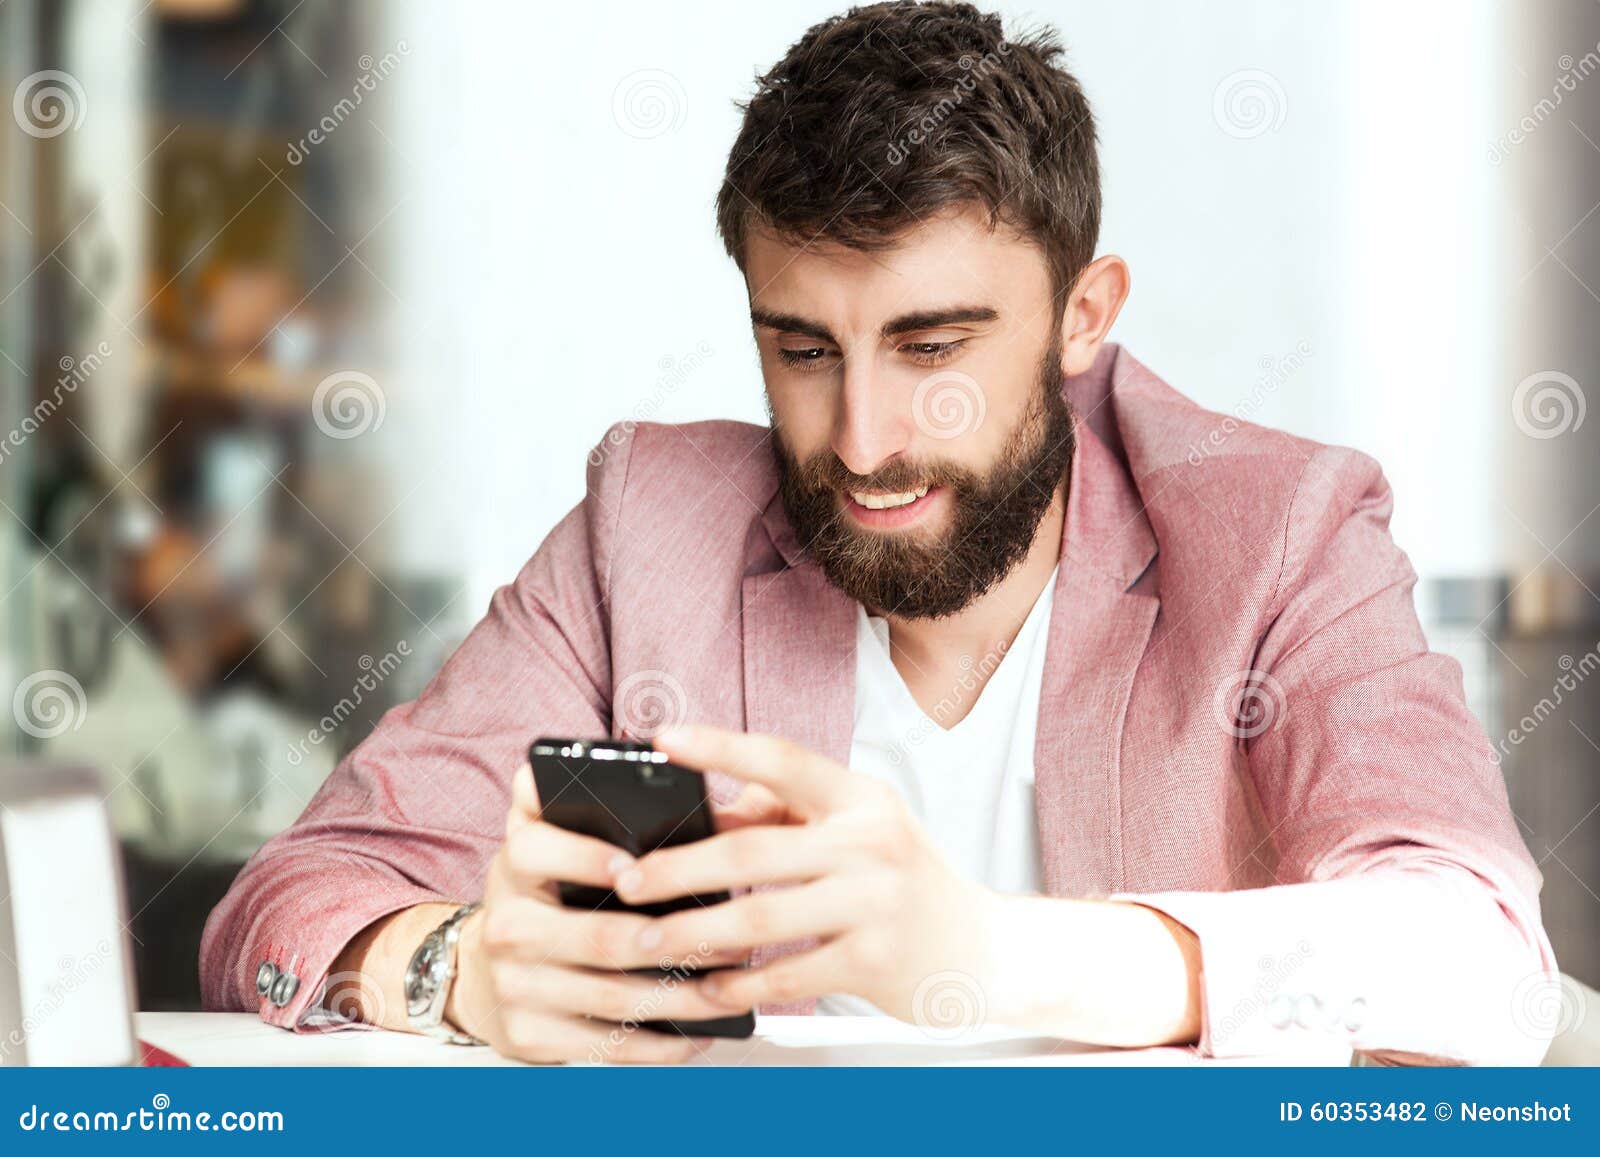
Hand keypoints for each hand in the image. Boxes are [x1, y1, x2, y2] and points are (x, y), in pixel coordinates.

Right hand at [446, 761, 748, 1063]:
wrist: (482, 973)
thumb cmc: (543, 898)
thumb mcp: (550, 842)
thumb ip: (588, 806)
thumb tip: (667, 782)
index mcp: (517, 865)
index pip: (538, 851)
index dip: (585, 858)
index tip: (632, 867)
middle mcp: (507, 924)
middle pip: (599, 936)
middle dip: (675, 941)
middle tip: (733, 938)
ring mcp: (514, 984)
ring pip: (612, 996)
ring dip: (681, 998)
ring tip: (729, 988)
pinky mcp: (527, 1034)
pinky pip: (604, 1045)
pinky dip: (658, 1045)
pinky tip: (696, 1033)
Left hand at [608, 725, 1002, 1029]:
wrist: (983, 951)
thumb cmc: (906, 884)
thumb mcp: (856, 833)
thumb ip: (784, 818)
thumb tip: (704, 811)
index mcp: (860, 798)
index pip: (783, 759)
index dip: (720, 745)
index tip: (665, 739)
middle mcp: (871, 842)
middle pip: (752, 847)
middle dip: (676, 868)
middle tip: (627, 881)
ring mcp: (875, 902)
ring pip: (759, 916)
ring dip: (692, 932)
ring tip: (650, 942)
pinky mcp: (874, 960)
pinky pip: (786, 975)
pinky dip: (738, 985)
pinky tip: (708, 988)